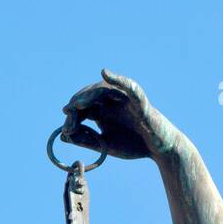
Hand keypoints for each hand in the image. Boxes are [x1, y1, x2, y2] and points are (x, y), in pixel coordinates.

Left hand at [60, 70, 177, 160]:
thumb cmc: (135, 146)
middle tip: (68, 116)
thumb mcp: (105, 145)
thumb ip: (86, 139)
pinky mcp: (138, 99)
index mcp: (103, 112)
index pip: (83, 108)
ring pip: (103, 89)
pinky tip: (104, 73)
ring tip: (78, 103)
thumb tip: (63, 135)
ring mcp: (124, 98)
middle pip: (89, 96)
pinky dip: (117, 78)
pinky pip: (127, 85)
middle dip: (77, 105)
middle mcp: (111, 102)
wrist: (159, 150)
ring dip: (88, 94)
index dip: (72, 115)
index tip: (65, 128)